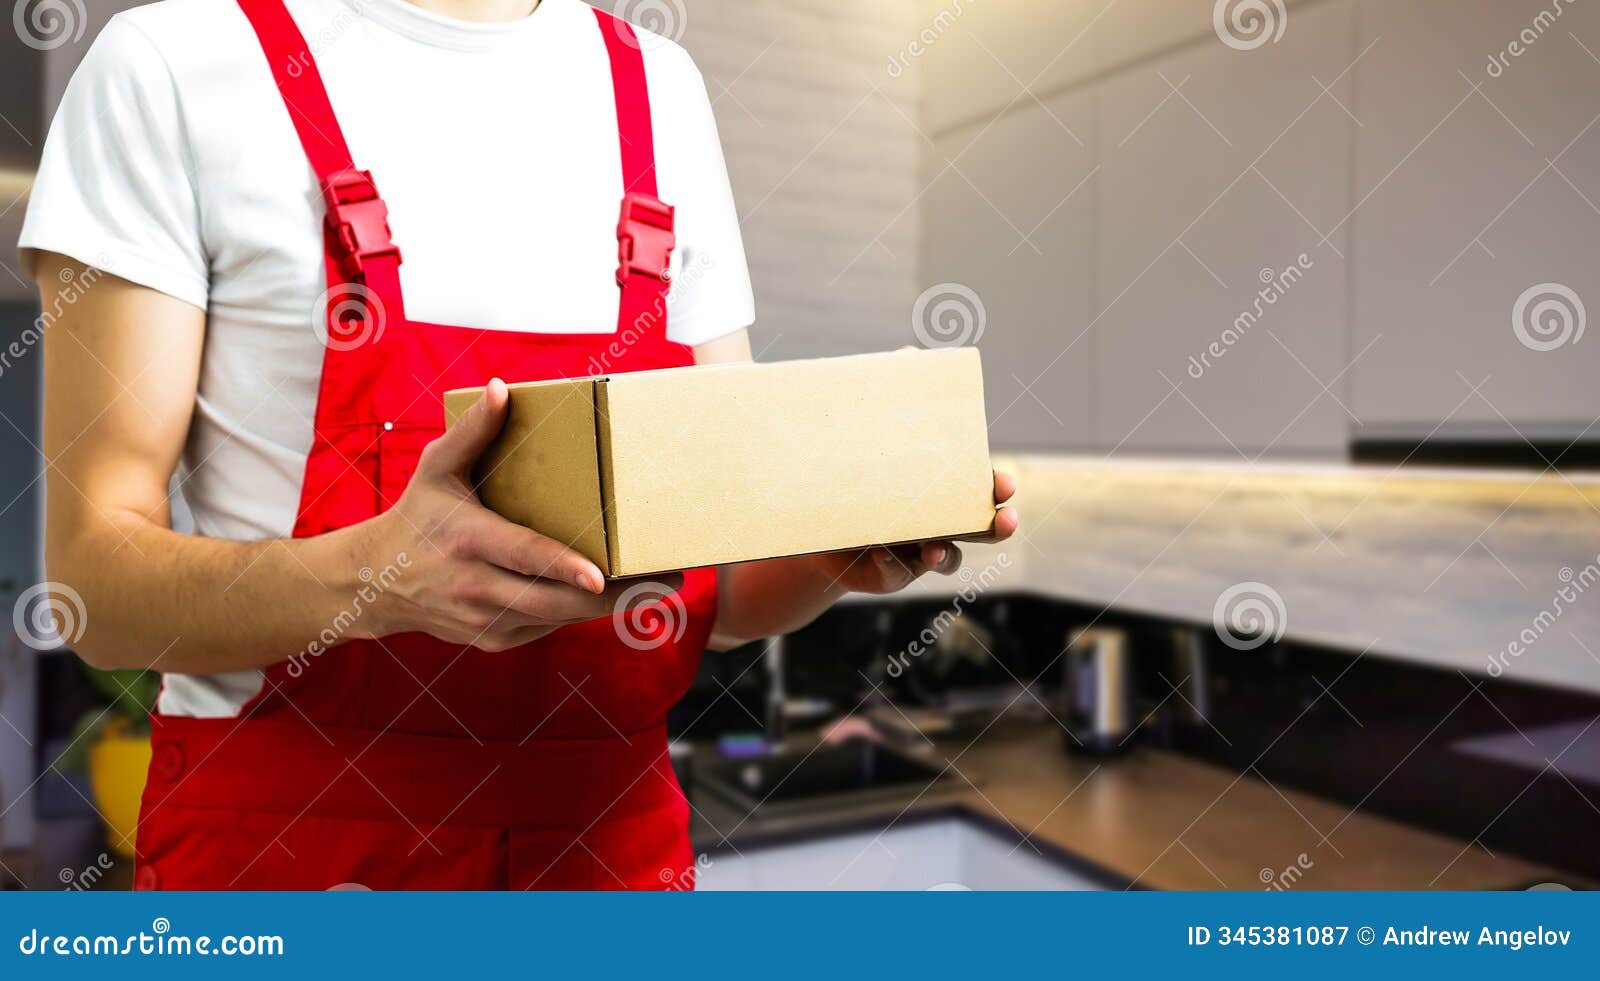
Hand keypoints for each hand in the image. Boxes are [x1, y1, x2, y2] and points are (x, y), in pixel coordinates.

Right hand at [357, 379, 674, 650]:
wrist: (374, 583)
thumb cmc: (416, 517)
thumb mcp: (435, 469)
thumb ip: (472, 432)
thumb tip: (502, 388)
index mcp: (467, 541)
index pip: (523, 557)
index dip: (563, 568)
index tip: (602, 574)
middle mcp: (476, 586)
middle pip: (554, 600)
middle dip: (615, 595)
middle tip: (666, 577)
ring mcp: (485, 620)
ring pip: (558, 619)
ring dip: (609, 607)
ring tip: (657, 586)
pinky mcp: (494, 640)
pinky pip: (547, 627)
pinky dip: (580, 613)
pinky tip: (614, 596)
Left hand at [811, 470, 1017, 595]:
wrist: (824, 536)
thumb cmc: (854, 496)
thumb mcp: (868, 474)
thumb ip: (881, 467)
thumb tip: (885, 445)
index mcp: (942, 498)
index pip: (978, 491)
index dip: (996, 488)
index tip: (1006, 485)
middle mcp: (939, 528)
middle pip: (980, 530)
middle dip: (996, 526)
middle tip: (1006, 521)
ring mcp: (919, 554)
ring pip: (946, 557)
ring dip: (943, 553)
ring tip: (934, 551)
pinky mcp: (895, 574)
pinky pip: (898, 570)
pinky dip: (893, 562)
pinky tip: (883, 552)